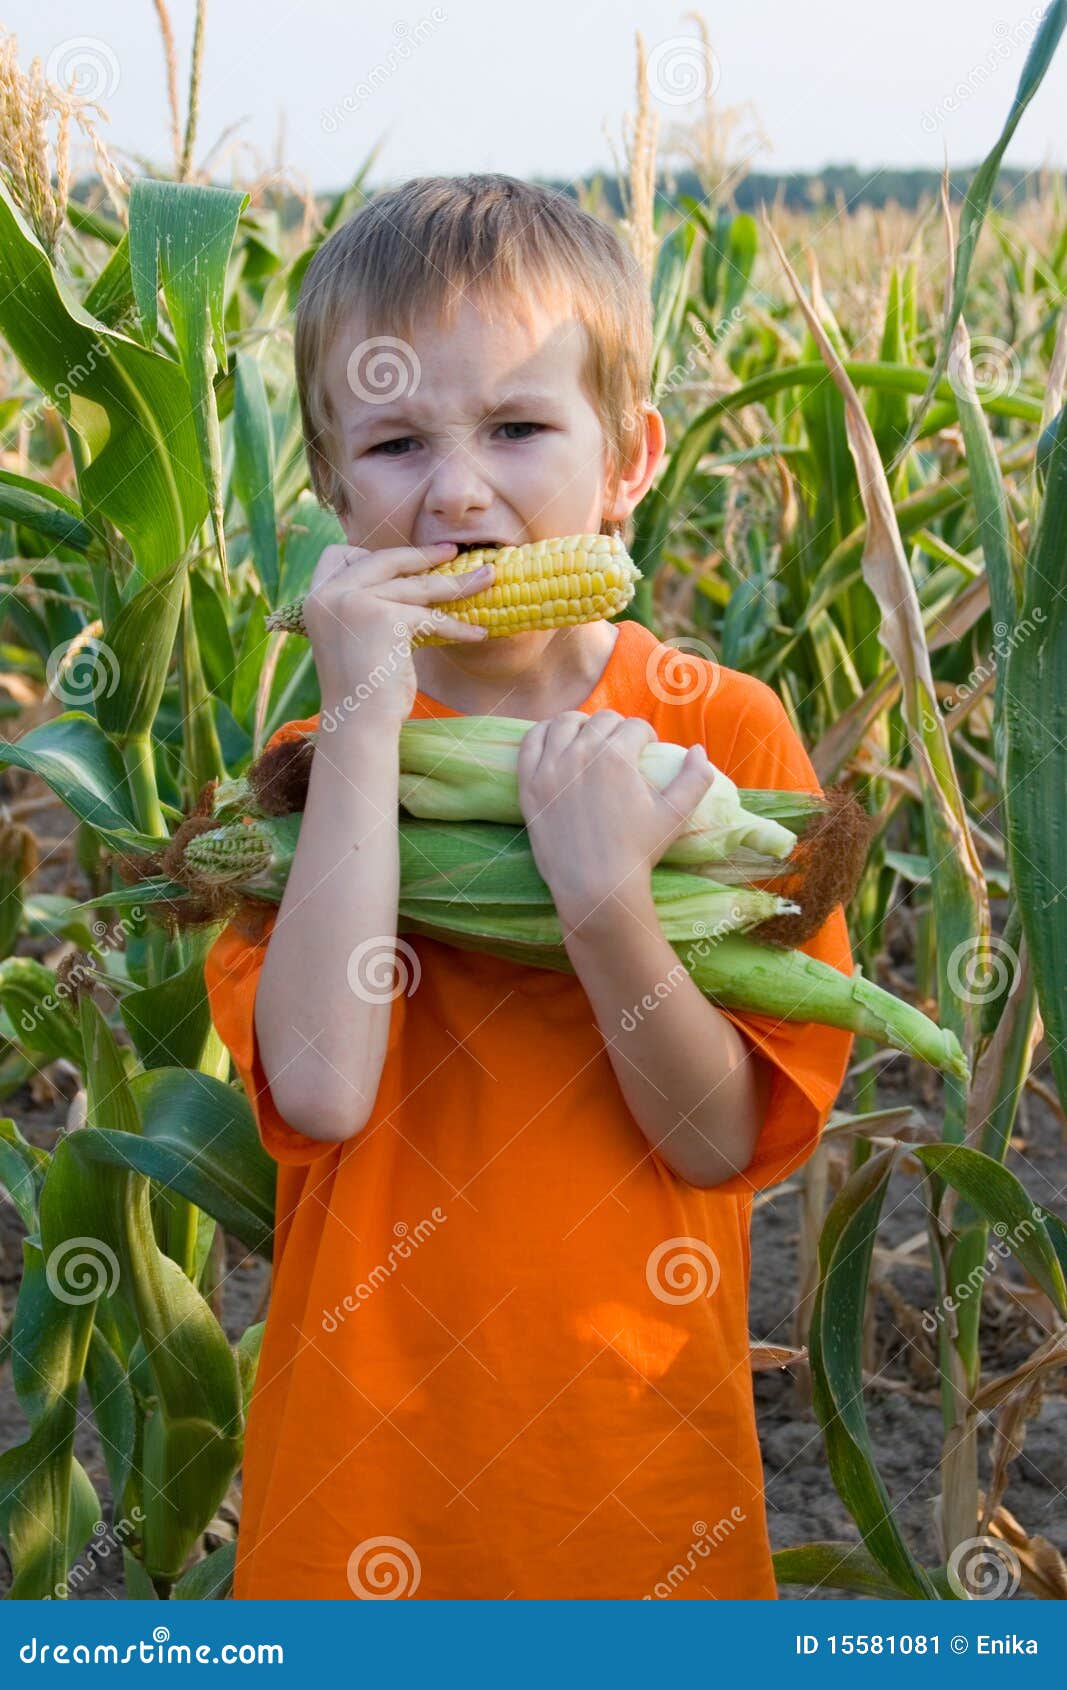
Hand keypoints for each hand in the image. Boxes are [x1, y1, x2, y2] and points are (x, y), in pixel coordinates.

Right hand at [302, 540, 495, 721]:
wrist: (358, 722)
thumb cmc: (362, 689)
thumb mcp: (353, 637)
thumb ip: (366, 607)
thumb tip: (410, 580)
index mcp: (316, 599)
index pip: (338, 554)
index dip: (368, 553)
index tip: (400, 559)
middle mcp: (330, 596)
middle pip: (383, 559)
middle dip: (422, 553)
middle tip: (453, 551)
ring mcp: (354, 603)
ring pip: (416, 585)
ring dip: (456, 583)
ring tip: (486, 579)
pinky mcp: (384, 618)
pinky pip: (430, 615)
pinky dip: (457, 626)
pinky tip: (477, 632)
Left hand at [515, 709, 718, 929]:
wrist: (594, 886)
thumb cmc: (638, 852)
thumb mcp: (676, 815)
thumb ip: (695, 778)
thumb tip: (698, 750)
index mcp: (616, 756)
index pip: (635, 727)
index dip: (646, 736)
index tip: (646, 749)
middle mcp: (580, 753)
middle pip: (602, 720)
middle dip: (618, 728)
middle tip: (621, 746)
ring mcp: (550, 767)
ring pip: (564, 723)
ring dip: (581, 724)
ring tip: (589, 737)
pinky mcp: (529, 784)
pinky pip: (531, 742)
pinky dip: (543, 732)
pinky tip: (555, 739)